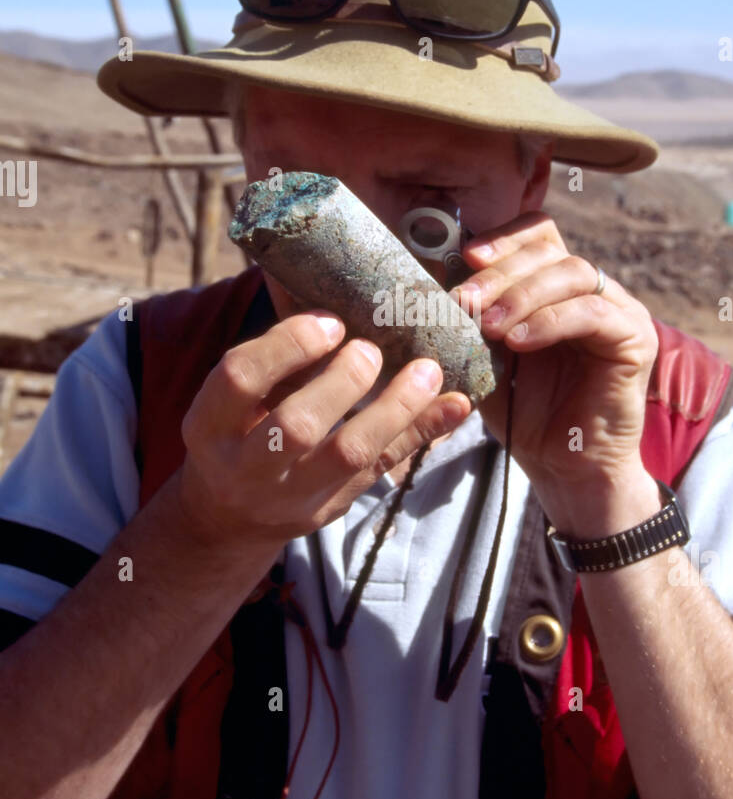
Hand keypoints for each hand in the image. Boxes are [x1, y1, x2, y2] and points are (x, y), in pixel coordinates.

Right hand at [177, 310, 469, 547]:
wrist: (227, 517)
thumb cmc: (234, 433)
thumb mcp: (230, 399)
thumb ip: (271, 355)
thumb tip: (316, 281)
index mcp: (209, 425)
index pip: (240, 378)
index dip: (287, 344)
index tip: (329, 321)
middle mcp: (245, 466)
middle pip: (296, 425)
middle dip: (344, 380)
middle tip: (372, 349)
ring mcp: (290, 495)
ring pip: (348, 454)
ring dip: (396, 407)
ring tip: (428, 370)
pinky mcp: (330, 507)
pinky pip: (383, 469)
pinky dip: (423, 433)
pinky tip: (456, 405)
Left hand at [451, 212, 659, 526]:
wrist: (563, 467)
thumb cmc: (524, 412)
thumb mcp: (486, 355)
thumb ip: (469, 317)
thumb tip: (425, 281)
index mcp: (558, 286)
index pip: (537, 233)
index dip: (503, 239)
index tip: (465, 259)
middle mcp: (593, 290)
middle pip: (549, 251)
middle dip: (500, 273)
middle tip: (463, 302)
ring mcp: (619, 310)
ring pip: (572, 272)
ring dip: (521, 295)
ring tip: (488, 327)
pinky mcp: (635, 338)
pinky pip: (592, 313)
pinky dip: (550, 321)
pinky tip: (519, 342)